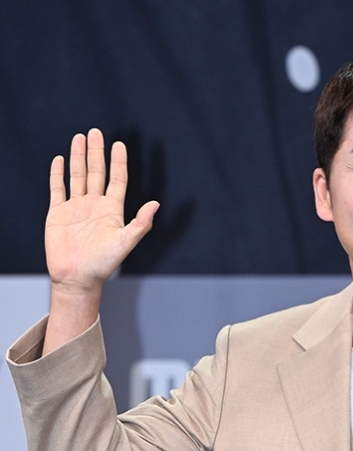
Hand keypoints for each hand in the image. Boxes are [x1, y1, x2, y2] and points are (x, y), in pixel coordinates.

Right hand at [45, 128, 158, 291]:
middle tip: (95, 132)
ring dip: (78, 158)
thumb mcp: (125, 243)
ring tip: (79, 138)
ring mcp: (76, 208)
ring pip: (77, 176)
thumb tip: (157, 204)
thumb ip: (140, 224)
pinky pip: (57, 189)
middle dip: (96, 152)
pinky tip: (59, 160)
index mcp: (111, 211)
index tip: (119, 145)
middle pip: (96, 172)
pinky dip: (58, 174)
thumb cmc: (103, 264)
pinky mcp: (58, 213)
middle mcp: (94, 206)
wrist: (78, 278)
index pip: (116, 180)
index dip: (118, 162)